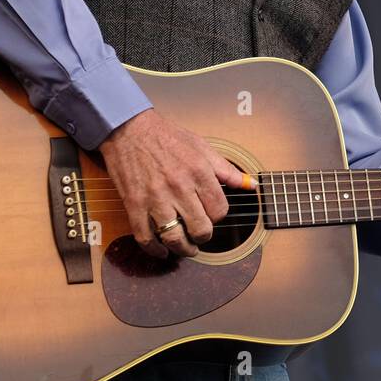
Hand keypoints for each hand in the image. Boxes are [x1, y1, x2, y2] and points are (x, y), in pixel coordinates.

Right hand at [98, 108, 251, 258]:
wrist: (129, 130)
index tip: (212, 214)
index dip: (218, 216)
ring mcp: (155, 198)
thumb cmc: (167, 137)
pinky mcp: (134, 204)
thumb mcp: (202, 147)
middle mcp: (179, 187)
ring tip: (186, 248)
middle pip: (200, 229)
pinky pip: (145, 237)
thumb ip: (227, 170)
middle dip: (203, 237)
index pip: (220, 210)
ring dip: (183, 249)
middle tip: (201, 236)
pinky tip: (161, 250)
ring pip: (174, 238)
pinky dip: (154, 250)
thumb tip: (250, 185)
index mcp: (199, 172)